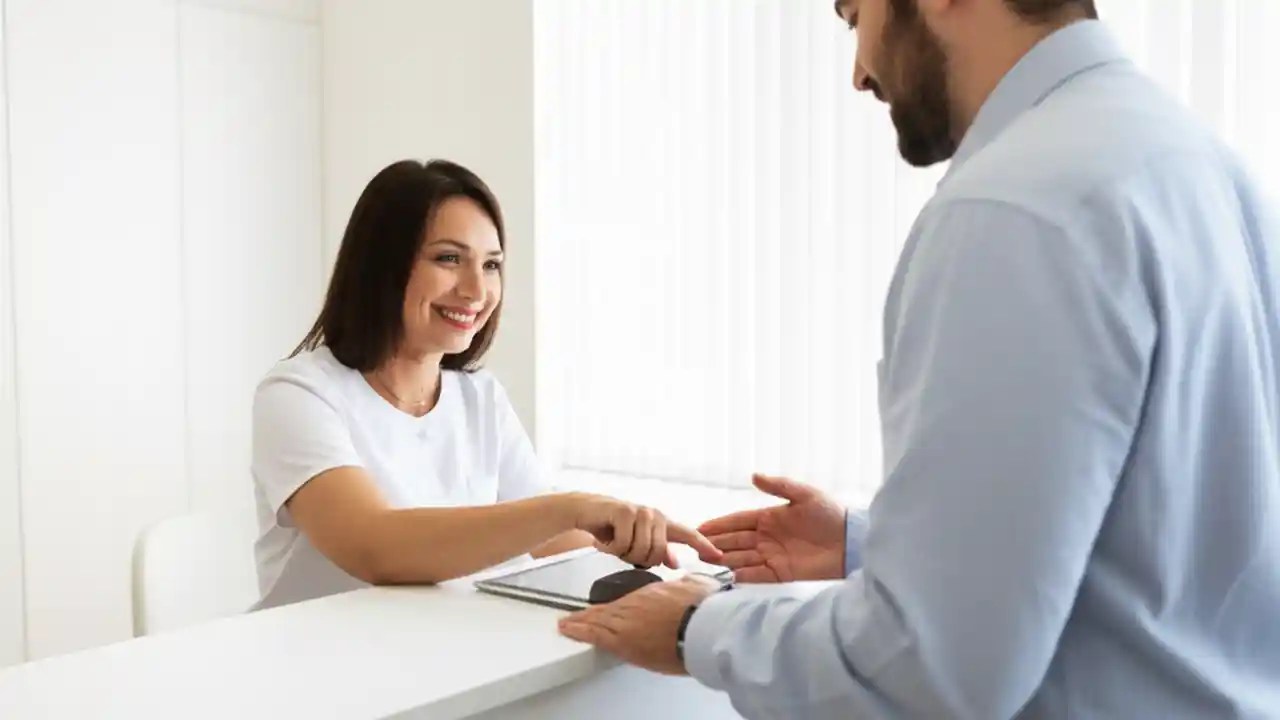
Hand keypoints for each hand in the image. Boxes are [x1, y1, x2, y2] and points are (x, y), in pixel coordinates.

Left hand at [558, 576, 719, 674]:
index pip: (622, 602)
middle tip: (573, 617)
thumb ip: (686, 585)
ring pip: (598, 624)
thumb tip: (689, 582)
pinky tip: (569, 631)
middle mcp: (634, 608)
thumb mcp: (694, 587)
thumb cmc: (703, 609)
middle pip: (606, 612)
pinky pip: (598, 637)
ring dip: (581, 624)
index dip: (609, 607)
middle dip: (589, 616)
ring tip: (567, 625)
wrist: (705, 627)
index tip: (600, 609)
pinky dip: (581, 632)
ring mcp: (628, 626)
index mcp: (650, 595)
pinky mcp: (627, 645)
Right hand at [565, 493, 723, 568]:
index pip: (688, 534)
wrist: (586, 512)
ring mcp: (640, 512)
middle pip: (658, 552)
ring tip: (614, 544)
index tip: (719, 556)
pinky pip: (624, 544)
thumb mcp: (637, 544)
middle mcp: (655, 515)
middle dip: (639, 559)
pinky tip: (605, 540)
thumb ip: (658, 552)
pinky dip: (612, 548)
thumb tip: (676, 563)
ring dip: (624, 554)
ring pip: (640, 550)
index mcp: (662, 523)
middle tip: (624, 552)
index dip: (704, 545)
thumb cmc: (614, 529)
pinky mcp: (623, 511)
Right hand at [698, 474, 845, 581]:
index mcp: (770, 518)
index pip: (738, 521)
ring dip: (725, 559)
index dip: (720, 524)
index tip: (700, 527)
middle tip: (695, 547)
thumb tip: (753, 476)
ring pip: (742, 558)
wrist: (852, 542)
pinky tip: (728, 575)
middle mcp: (767, 538)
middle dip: (716, 543)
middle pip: (736, 541)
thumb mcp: (805, 494)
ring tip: (705, 559)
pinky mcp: (782, 574)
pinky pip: (758, 575)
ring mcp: (773, 556)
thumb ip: (779, 486)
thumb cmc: (831, 514)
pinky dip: (743, 576)